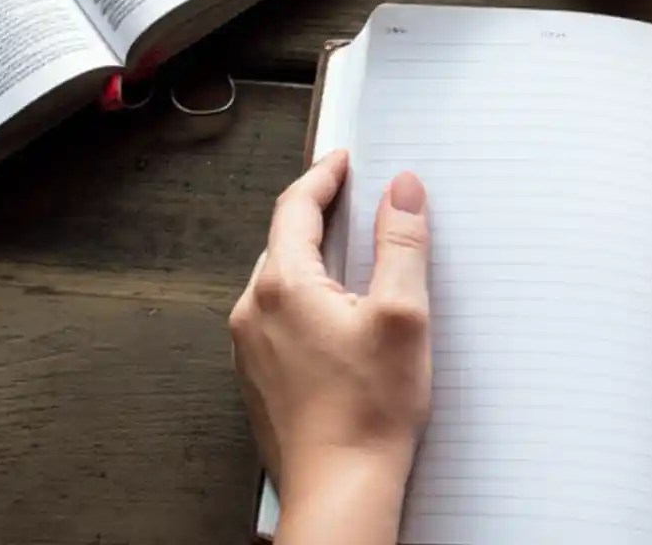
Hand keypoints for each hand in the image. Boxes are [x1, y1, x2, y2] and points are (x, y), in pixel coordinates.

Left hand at [229, 150, 430, 544]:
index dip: (323, 176)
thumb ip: (401, 244)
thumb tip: (401, 191)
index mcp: (283, 286)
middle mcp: (254, 311)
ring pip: (280, 282)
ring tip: (354, 264)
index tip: (343, 161)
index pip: (296, 207)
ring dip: (313, 263)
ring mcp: (249, 347)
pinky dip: (306, 302)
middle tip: (355, 204)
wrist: (339, 490)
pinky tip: (339, 322)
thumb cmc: (369, 411)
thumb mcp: (402, 314)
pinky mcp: (258, 377)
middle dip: (319, 218)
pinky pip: (278, 319)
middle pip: (284, 242)